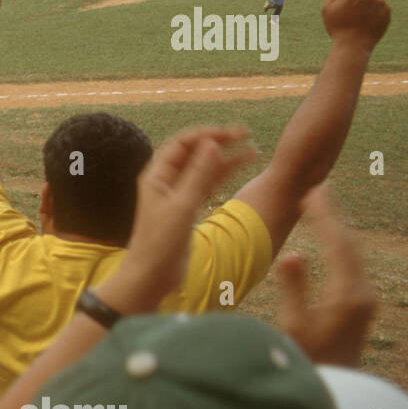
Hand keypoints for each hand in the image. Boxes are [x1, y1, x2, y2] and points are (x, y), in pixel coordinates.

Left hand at [101, 126, 255, 313]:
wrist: (153, 275)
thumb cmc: (161, 242)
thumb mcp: (182, 205)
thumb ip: (198, 175)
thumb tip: (211, 143)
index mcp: (156, 175)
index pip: (182, 143)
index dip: (206, 134)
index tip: (232, 134)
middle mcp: (165, 180)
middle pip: (194, 152)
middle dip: (218, 141)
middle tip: (246, 134)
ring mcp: (178, 193)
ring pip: (204, 168)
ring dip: (226, 158)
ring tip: (254, 150)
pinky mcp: (188, 207)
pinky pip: (208, 184)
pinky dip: (224, 175)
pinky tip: (242, 166)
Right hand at [275, 186, 375, 366]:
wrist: (329, 390)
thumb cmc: (304, 362)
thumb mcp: (292, 326)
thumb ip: (294, 289)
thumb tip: (293, 254)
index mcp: (347, 295)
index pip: (337, 244)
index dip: (323, 216)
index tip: (310, 192)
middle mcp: (363, 294)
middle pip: (350, 244)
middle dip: (334, 214)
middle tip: (319, 185)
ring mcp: (365, 300)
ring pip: (353, 253)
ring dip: (337, 227)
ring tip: (322, 203)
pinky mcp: (361, 305)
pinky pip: (352, 264)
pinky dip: (340, 244)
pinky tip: (329, 237)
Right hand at [321, 0, 389, 51]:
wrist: (353, 46)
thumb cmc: (337, 27)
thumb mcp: (327, 9)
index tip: (339, 3)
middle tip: (348, 6)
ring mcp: (380, 2)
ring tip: (357, 13)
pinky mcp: (387, 10)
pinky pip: (380, 2)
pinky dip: (373, 7)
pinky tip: (365, 18)